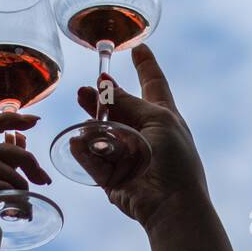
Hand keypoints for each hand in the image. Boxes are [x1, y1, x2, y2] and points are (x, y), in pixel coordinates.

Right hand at [75, 44, 209, 230]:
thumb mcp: (157, 120)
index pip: (153, 83)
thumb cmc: (175, 158)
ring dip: (91, 119)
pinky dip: (85, 149)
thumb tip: (105, 83)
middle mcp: (145, 132)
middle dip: (103, 96)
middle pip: (119, 107)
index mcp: (163, 116)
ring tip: (82, 105)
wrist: (171, 203)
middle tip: (86, 89)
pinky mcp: (112, 176)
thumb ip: (128, 102)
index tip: (140, 47)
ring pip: (102, 131)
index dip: (146, 65)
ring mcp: (127, 153)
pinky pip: (93, 158)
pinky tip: (76, 140)